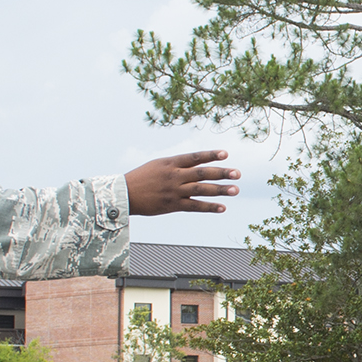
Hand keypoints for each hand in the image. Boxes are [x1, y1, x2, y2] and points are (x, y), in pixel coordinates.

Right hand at [126, 150, 240, 214]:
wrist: (124, 194)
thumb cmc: (142, 178)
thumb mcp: (158, 165)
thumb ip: (177, 165)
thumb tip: (198, 163)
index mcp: (169, 163)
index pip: (194, 157)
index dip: (210, 155)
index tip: (225, 154)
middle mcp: (173, 175)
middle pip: (201, 173)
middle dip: (221, 173)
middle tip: (237, 173)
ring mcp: (174, 191)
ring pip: (200, 189)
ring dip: (219, 190)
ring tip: (235, 190)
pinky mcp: (172, 205)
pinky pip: (194, 206)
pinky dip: (209, 207)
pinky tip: (222, 207)